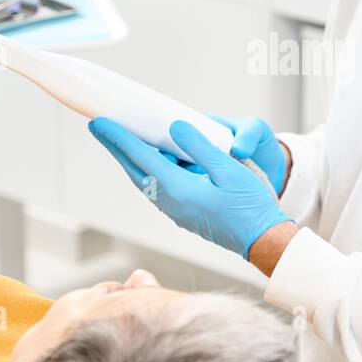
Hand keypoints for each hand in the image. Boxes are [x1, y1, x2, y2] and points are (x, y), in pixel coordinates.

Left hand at [89, 117, 293, 259]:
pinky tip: (154, 159)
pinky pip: (156, 187)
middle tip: (100, 127)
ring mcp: (175, 210)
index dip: (118, 137)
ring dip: (131, 159)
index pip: (140, 157)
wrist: (262, 240)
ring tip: (123, 139)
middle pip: (134, 169)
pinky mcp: (183, 213)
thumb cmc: (250, 205)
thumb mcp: (229, 169)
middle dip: (116, 147)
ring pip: (144, 180)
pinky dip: (148, 169)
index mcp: (178, 189)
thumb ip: (200, 148)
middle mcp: (170, 202)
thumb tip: (174, 128)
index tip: (100, 122)